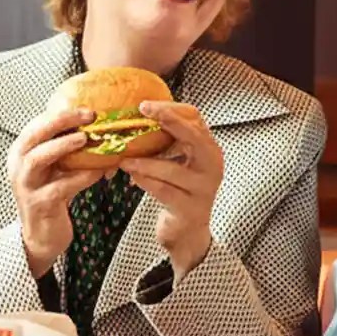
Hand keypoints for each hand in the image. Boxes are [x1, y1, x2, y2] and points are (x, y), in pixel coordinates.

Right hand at [8, 108, 106, 277]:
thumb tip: (100, 124)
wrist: (42, 235)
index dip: (59, 113)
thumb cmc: (53, 195)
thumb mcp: (57, 167)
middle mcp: (18, 166)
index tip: (87, 107)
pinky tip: (99, 172)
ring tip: (85, 138)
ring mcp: (26, 186)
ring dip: (62, 146)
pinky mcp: (39, 204)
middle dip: (59, 121)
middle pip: (33, 136)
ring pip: (38, 159)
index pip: (37, 125)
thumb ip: (68, 148)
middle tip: (88, 115)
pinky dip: (81, 177)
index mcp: (22, 152)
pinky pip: (60, 187)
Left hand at [119, 101, 222, 278]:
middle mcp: (212, 165)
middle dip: (166, 120)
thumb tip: (138, 114)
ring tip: (124, 157)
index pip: (195, 118)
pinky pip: (164, 190)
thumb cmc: (178, 190)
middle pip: (192, 135)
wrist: (187, 231)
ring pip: (171, 168)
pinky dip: (145, 181)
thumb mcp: (178, 161)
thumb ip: (168, 141)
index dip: (172, 108)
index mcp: (209, 148)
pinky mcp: (190, 208)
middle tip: (141, 112)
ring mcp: (203, 188)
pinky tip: (131, 176)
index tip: (145, 104)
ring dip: (144, 161)